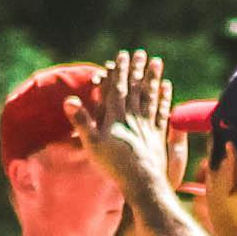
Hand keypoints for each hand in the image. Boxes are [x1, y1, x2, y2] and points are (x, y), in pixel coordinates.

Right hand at [75, 48, 171, 183]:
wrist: (141, 182)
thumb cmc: (113, 165)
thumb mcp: (92, 144)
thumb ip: (81, 120)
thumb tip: (68, 100)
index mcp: (116, 118)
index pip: (118, 89)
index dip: (119, 71)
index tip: (122, 56)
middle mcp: (133, 118)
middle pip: (136, 89)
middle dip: (137, 69)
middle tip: (140, 53)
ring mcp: (148, 126)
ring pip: (150, 97)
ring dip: (153, 78)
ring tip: (156, 62)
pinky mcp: (159, 136)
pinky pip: (162, 112)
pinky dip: (164, 98)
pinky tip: (167, 87)